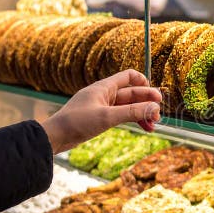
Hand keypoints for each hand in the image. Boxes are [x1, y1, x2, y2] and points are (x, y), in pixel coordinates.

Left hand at [40, 70, 161, 153]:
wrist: (55, 136)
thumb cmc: (77, 123)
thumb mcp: (107, 117)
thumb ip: (132, 112)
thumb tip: (155, 108)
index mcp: (105, 87)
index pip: (129, 76)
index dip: (144, 83)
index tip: (155, 96)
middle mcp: (105, 94)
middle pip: (132, 93)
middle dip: (147, 103)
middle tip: (158, 116)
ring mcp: (103, 106)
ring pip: (128, 106)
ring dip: (142, 114)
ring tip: (153, 125)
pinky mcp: (100, 118)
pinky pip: (121, 116)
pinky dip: (132, 120)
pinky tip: (142, 128)